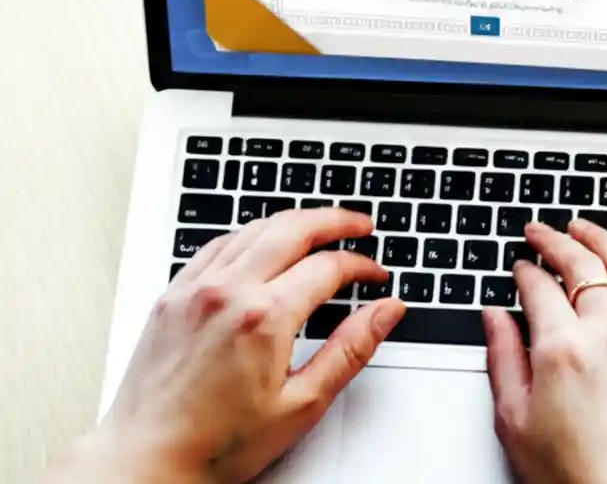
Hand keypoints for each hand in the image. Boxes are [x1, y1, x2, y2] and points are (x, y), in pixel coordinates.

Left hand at [49, 209, 405, 483]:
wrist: (147, 462)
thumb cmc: (216, 445)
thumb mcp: (302, 403)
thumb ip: (351, 349)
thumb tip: (386, 312)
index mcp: (264, 318)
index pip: (328, 267)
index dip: (361, 266)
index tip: (375, 277)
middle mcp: (226, 293)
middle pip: (293, 228)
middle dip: (335, 221)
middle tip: (360, 226)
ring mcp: (194, 290)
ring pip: (254, 228)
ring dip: (293, 223)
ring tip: (319, 229)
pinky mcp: (171, 297)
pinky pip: (216, 246)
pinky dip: (249, 235)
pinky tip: (262, 244)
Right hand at [484, 220, 606, 483]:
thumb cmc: (573, 478)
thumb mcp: (513, 422)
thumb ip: (502, 359)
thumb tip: (494, 316)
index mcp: (562, 350)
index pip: (539, 287)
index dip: (525, 269)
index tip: (520, 265)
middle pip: (583, 267)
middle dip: (558, 241)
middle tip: (544, 232)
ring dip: (605, 243)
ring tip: (588, 230)